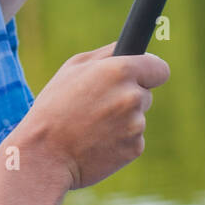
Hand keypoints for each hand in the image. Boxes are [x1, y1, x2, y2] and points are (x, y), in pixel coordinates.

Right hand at [10, 42, 170, 190]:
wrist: (45, 155)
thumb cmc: (54, 107)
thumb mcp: (72, 68)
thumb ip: (106, 54)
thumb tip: (131, 50)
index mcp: (120, 70)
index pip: (159, 68)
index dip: (150, 71)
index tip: (144, 76)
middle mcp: (133, 96)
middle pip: (146, 93)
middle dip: (128, 97)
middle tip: (97, 105)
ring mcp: (136, 125)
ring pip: (137, 117)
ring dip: (121, 120)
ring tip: (91, 125)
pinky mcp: (135, 148)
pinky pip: (133, 139)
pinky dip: (119, 140)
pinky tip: (96, 142)